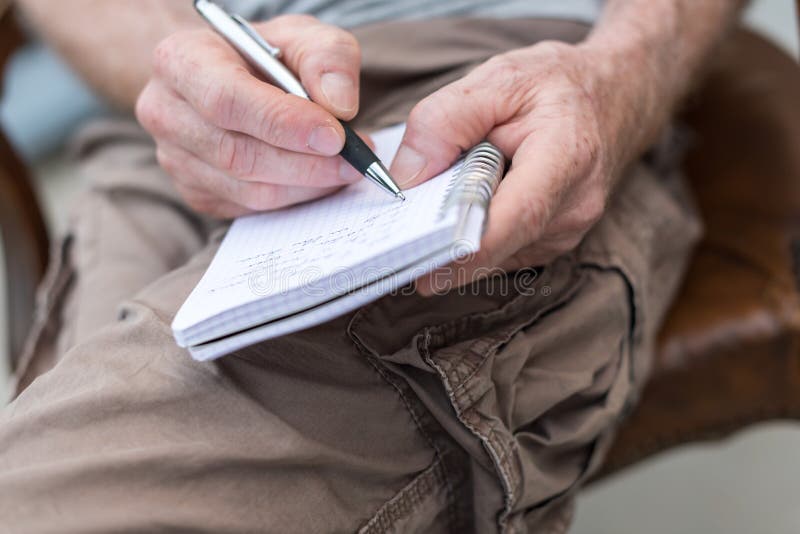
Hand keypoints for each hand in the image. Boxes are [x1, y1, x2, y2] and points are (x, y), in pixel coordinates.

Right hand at [136, 15, 365, 217]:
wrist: (233, 79)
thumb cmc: (266, 56)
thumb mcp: (302, 37)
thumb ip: (328, 58)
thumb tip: (339, 105)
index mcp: (180, 60)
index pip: (227, 100)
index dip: (283, 123)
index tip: (335, 136)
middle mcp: (165, 112)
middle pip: (237, 154)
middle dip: (305, 163)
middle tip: (354, 161)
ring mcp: (175, 160)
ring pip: (248, 190)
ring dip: (306, 185)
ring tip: (345, 168)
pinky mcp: (196, 194)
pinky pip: (251, 209)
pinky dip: (294, 199)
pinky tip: (319, 180)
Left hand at [391, 42, 638, 293]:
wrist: (616, 95)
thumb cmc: (558, 85)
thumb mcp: (499, 78)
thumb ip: (445, 121)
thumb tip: (406, 179)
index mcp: (565, 160)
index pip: (515, 218)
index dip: (468, 252)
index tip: (423, 273)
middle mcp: (573, 207)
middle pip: (496, 244)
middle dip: (446, 240)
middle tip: (403, 226)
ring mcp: (567, 232)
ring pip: (494, 251)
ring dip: (461, 232)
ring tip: (452, 187)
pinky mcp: (552, 241)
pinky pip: (502, 248)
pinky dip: (477, 231)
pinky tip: (473, 198)